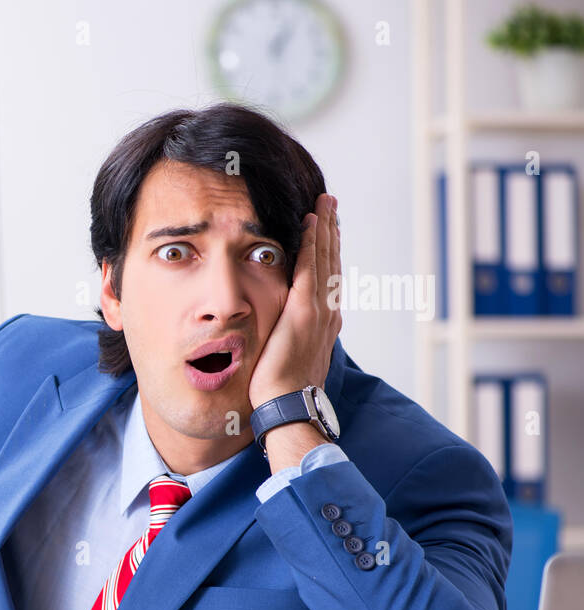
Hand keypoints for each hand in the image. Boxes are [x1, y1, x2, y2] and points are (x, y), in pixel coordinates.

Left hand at [248, 192, 341, 409]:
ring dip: (325, 228)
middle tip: (330, 205)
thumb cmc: (281, 390)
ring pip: (325, 258)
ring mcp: (319, 310)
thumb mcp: (289, 358)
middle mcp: (327, 312)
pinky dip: (312, 243)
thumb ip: (287, 339)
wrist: (288, 405)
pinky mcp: (304, 311)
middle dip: (331, 232)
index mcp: (324, 322)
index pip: (326, 278)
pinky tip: (311, 223)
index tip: (326, 231)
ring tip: (325, 204)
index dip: (327, 252)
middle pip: (331, 262)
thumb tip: (278, 334)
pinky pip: (311, 268)